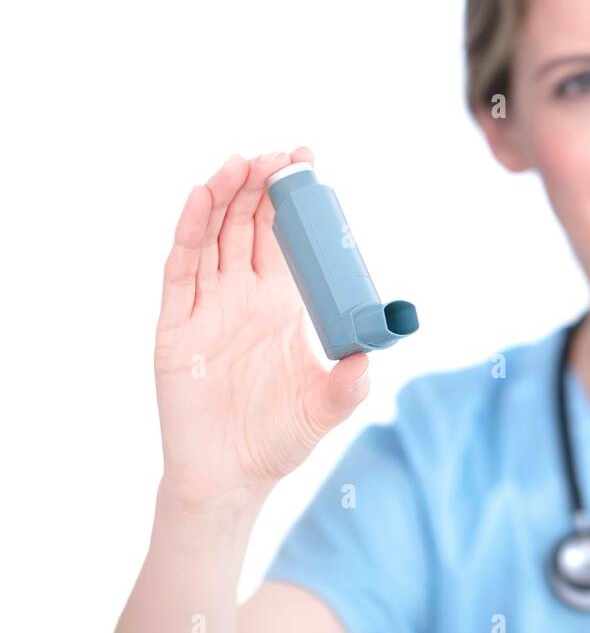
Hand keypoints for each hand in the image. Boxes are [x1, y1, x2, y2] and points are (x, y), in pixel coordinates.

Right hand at [153, 148, 370, 508]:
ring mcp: (207, 307)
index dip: (295, 202)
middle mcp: (243, 296)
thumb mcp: (325, 408)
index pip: (286, 238)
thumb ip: (348, 385)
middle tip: (282, 155)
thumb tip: (371, 361)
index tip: (310, 164)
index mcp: (282, 303)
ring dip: (225, 196)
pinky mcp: (176, 326)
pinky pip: (181, 270)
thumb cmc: (279, 438)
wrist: (232, 478)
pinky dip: (190, 231)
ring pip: (213, 236)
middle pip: (248, 225)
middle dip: (263, 187)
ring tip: (242, 162)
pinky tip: (202, 199)